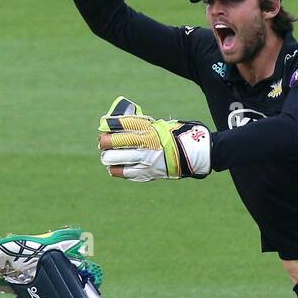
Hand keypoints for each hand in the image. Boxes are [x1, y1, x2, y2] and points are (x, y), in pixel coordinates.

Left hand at [96, 96, 210, 180]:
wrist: (193, 155)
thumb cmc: (175, 136)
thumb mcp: (159, 125)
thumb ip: (141, 125)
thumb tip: (120, 123)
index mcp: (148, 131)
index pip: (120, 125)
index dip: (108, 123)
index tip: (105, 124)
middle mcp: (144, 146)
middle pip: (111, 143)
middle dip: (104, 142)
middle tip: (103, 143)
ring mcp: (144, 161)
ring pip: (114, 160)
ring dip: (108, 157)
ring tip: (108, 157)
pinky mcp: (147, 174)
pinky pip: (124, 173)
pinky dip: (116, 170)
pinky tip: (115, 167)